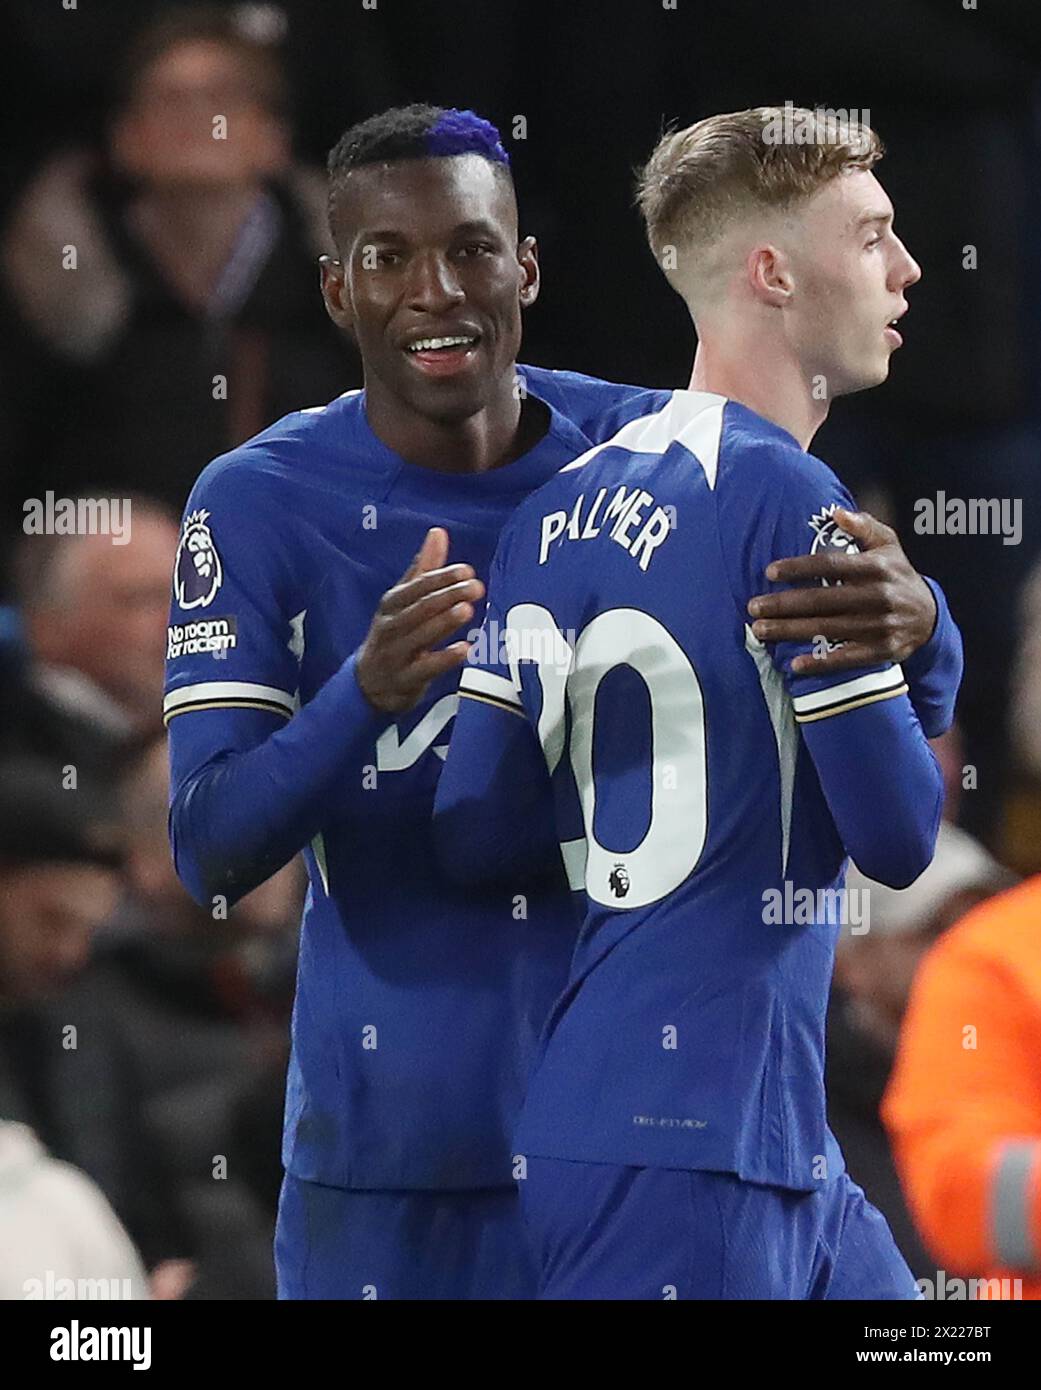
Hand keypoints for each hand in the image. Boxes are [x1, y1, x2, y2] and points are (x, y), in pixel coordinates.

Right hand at [356, 527, 484, 712]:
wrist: (369, 682)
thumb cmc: (393, 633)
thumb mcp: (402, 601)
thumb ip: (422, 569)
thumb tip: (438, 532)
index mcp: (392, 603)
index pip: (417, 586)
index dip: (441, 578)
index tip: (467, 570)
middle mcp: (391, 626)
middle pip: (420, 608)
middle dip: (448, 596)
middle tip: (476, 587)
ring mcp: (396, 654)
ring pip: (421, 636)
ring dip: (444, 623)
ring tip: (467, 610)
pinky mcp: (404, 679)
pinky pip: (425, 669)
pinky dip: (444, 659)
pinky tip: (465, 649)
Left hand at [747, 508, 936, 675]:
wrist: (931, 617)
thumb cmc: (898, 575)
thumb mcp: (889, 544)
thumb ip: (864, 526)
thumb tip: (836, 512)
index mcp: (877, 568)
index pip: (831, 566)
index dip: (799, 568)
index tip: (770, 571)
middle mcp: (879, 597)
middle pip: (823, 601)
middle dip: (784, 604)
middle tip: (753, 606)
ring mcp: (881, 626)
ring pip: (828, 629)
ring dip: (791, 631)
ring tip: (760, 630)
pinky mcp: (882, 651)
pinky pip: (847, 659)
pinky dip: (821, 663)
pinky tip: (794, 664)